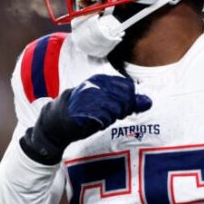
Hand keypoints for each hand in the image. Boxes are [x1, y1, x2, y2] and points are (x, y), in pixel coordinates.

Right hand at [20, 74, 151, 164]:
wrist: (55, 123)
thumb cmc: (83, 113)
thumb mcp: (106, 104)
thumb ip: (126, 102)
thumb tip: (148, 102)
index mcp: (99, 80)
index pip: (127, 86)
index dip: (129, 100)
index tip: (122, 108)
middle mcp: (92, 86)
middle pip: (122, 97)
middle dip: (121, 109)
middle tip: (110, 115)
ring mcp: (85, 98)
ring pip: (112, 108)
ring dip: (111, 117)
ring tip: (101, 118)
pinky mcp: (79, 112)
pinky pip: (99, 118)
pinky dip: (101, 122)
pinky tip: (96, 122)